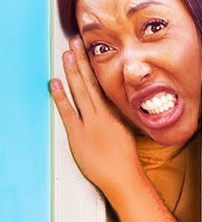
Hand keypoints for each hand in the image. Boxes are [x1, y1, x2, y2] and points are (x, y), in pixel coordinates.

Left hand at [49, 39, 140, 196]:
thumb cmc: (126, 161)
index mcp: (116, 114)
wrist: (123, 178)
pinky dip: (60, 96)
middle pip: (91, 83)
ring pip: (80, 92)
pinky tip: (55, 84)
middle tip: (77, 43)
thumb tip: (116, 107)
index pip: (104, 85)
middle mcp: (103, 114)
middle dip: (83, 61)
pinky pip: (68, 111)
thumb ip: (119, 118)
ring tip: (67, 55)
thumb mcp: (128, 133)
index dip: (97, 67)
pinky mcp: (78, 134)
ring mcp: (90, 123)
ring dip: (73, 72)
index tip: (93, 51)